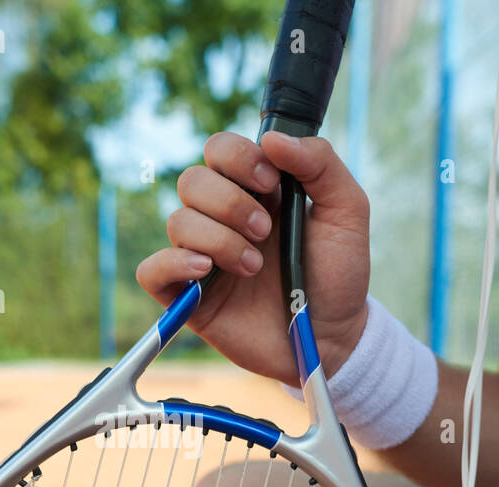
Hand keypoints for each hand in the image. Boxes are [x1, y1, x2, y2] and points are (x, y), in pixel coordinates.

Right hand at [136, 131, 371, 388]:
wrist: (332, 336)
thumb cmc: (338, 274)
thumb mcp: (347, 211)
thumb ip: (321, 164)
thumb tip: (273, 139)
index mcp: (254, 191)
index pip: (220, 150)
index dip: (237, 158)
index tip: (271, 183)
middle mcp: (222, 219)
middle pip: (192, 181)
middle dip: (230, 204)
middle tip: (265, 232)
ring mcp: (202, 257)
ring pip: (177, 222)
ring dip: (219, 240)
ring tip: (254, 268)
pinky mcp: (188, 298)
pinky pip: (151, 270)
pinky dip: (173, 264)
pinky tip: (207, 273)